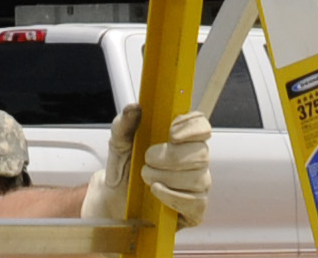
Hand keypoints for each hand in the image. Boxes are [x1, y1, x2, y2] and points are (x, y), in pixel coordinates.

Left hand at [81, 110, 212, 227]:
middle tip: (148, 158)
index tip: (171, 132)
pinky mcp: (194, 210)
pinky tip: (156, 191)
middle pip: (202, 153)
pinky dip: (173, 196)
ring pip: (198, 179)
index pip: (202, 126)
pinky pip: (196, 203)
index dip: (191, 127)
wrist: (116, 197)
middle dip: (172, 156)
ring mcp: (197, 186)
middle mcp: (194, 160)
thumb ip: (124, 123)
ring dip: (167, 177)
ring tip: (146, 176)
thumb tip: (134, 108)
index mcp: (181, 138)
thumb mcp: (119, 142)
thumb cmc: (125, 166)